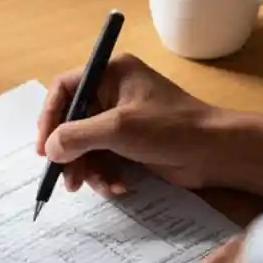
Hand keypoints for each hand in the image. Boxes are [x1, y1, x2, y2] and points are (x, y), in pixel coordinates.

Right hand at [37, 54, 262, 198]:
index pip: (65, 89)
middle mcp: (115, 93)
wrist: (217, 152)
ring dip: (90, 169)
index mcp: (112, 74)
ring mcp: (125, 120)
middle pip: (73, 122)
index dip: (49, 118)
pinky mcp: (134, 144)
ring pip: (88, 146)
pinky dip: (108, 175)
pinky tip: (120, 188)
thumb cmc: (174, 129)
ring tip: (100, 186)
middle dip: (70, 153)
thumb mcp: (119, 129)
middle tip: (67, 179)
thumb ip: (78, 135)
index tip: (44, 149)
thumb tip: (50, 149)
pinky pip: (106, 159)